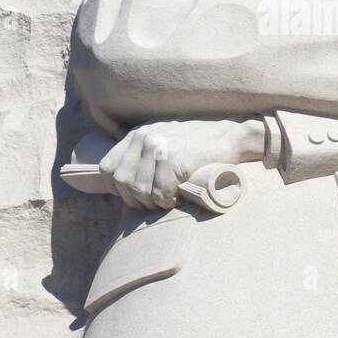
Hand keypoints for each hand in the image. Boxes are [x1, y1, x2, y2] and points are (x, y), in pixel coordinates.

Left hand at [98, 117, 264, 208]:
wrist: (229, 138)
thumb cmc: (197, 146)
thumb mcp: (164, 139)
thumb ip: (141, 152)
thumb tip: (118, 176)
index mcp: (138, 134)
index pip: (107, 168)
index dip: (116, 188)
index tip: (135, 196)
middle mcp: (145, 137)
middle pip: (122, 182)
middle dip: (135, 199)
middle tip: (154, 203)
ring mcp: (160, 147)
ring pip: (139, 190)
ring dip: (152, 203)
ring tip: (167, 202)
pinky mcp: (176, 159)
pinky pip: (160, 191)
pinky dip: (167, 201)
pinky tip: (176, 199)